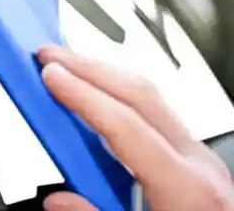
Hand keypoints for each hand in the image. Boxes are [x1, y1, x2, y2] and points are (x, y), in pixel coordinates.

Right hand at [38, 45, 233, 210]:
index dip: (83, 96)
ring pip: (154, 101)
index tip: (48, 74)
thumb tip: (60, 201)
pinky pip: (159, 117)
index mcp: (188, 193)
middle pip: (143, 98)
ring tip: (65, 68)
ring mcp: (204, 164)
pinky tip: (98, 101)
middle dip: (91, 69)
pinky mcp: (201, 167)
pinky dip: (122, 98)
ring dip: (106, 77)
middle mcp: (201, 169)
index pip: (127, 127)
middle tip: (47, 55)